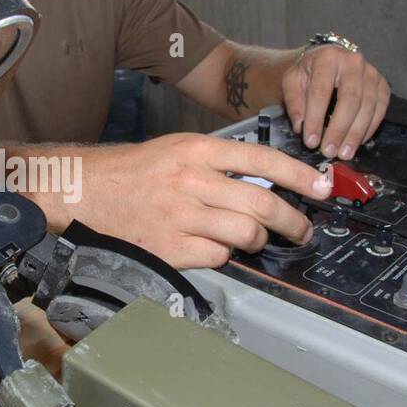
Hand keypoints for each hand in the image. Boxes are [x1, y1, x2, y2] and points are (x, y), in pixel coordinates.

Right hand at [69, 133, 334, 268]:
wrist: (83, 192)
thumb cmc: (130, 172)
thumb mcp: (176, 149)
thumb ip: (218, 161)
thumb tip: (264, 180)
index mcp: (196, 151)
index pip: (263, 161)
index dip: (301, 176)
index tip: (323, 187)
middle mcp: (193, 182)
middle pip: (263, 206)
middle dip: (293, 222)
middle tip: (303, 230)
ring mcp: (182, 217)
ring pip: (245, 236)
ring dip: (259, 242)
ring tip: (258, 242)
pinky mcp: (171, 248)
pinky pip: (217, 257)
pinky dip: (223, 256)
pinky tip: (213, 247)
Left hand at [281, 44, 389, 159]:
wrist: (327, 59)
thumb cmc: (308, 73)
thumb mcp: (292, 82)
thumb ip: (294, 103)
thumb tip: (300, 127)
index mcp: (327, 59)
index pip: (321, 92)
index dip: (316, 119)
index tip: (310, 142)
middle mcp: (353, 62)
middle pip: (349, 100)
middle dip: (339, 129)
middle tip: (329, 151)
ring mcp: (371, 73)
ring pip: (368, 106)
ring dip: (355, 133)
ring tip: (344, 153)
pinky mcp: (382, 84)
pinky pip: (380, 109)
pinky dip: (370, 128)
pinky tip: (358, 142)